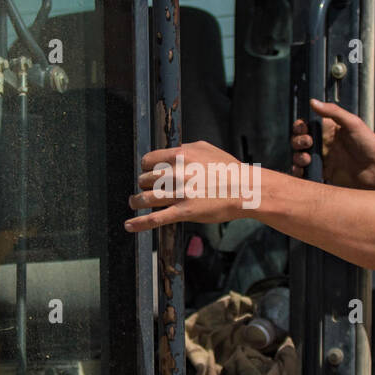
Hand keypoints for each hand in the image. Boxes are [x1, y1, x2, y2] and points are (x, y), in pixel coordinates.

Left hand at [124, 140, 257, 231]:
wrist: (245, 189)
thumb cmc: (229, 169)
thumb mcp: (207, 149)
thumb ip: (186, 148)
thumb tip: (172, 150)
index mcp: (181, 155)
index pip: (148, 160)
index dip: (145, 167)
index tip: (147, 173)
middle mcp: (177, 173)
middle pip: (145, 179)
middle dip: (144, 184)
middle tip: (146, 188)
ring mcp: (180, 193)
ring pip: (146, 198)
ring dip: (136, 201)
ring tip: (134, 203)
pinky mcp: (184, 211)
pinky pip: (156, 218)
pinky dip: (139, 223)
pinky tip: (129, 226)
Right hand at [290, 98, 374, 189]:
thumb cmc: (370, 146)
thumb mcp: (353, 123)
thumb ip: (333, 112)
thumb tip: (313, 102)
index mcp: (330, 130)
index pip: (308, 126)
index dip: (300, 126)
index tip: (302, 127)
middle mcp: (325, 144)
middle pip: (300, 140)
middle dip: (298, 140)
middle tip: (308, 143)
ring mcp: (323, 160)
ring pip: (299, 156)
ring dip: (297, 156)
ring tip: (306, 159)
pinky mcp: (324, 175)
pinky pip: (305, 173)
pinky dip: (298, 171)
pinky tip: (302, 169)